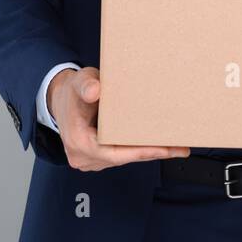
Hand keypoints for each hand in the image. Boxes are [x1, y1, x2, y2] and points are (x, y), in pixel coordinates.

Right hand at [48, 66, 189, 170]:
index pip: (114, 153)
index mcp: (78, 141)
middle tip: (179, 148)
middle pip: (123, 158)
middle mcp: (83, 156)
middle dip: (152, 153)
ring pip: (123, 158)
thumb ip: (87, 84)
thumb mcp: (79, 81)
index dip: (140, 152)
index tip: (162, 149)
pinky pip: (120, 156)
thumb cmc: (73, 92)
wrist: (61, 100)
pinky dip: (137, 150)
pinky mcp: (97, 158)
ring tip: (175, 146)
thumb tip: (95, 91)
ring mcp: (90, 160)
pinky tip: (158, 145)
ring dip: (147, 152)